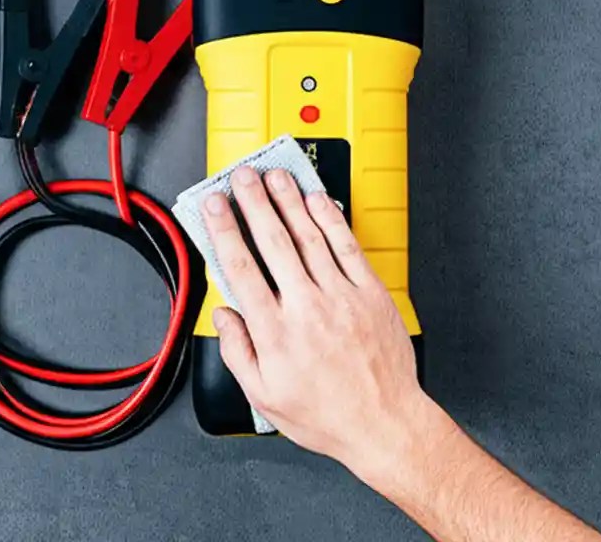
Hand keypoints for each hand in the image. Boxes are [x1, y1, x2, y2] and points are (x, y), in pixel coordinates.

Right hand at [202, 166, 436, 471]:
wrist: (384, 424)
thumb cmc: (327, 415)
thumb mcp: (264, 396)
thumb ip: (238, 352)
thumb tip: (224, 315)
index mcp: (275, 332)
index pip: (241, 268)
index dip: (225, 230)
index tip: (215, 206)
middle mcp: (307, 308)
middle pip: (273, 242)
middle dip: (254, 203)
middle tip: (242, 176)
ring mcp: (341, 298)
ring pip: (310, 237)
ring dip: (290, 202)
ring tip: (275, 176)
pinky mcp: (371, 294)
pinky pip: (348, 248)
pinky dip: (332, 220)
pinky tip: (318, 200)